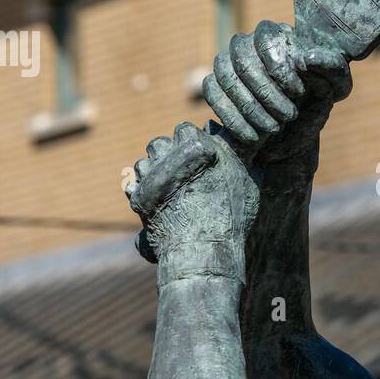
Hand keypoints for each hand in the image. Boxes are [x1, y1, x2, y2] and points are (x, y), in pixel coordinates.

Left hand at [127, 122, 260, 285]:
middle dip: (168, 156)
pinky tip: (156, 202)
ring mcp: (151, 176)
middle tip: (180, 175)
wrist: (204, 249)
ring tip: (168, 190)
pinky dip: (142, 191)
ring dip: (153, 173)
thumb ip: (240, 157)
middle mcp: (170, 155)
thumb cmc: (231, 217)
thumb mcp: (247, 183)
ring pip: (144, 163)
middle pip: (160, 143)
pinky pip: (132, 185)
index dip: (190, 142)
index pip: (184, 129)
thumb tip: (246, 142)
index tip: (196, 157)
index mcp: (196, 145)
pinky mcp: (138, 196)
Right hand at [203, 21, 351, 163]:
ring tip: (273, 128)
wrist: (294, 130)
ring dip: (250, 107)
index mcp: (277, 35)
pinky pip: (212, 92)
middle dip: (267, 94)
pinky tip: (254, 136)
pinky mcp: (214, 84)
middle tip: (288, 117)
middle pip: (243, 59)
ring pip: (225, 75)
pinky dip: (232, 117)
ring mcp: (226, 63)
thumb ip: (332, 67)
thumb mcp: (336, 85)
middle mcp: (247, 43)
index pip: (266, 38)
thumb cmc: (318, 99)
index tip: (299, 93)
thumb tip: (306, 58)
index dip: (281, 68)